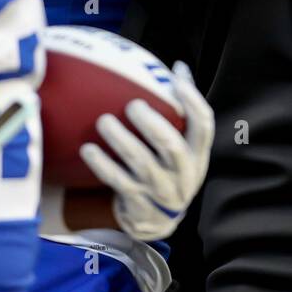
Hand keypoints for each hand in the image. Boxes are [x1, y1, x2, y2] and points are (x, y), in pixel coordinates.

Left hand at [79, 62, 214, 240]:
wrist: (161, 222)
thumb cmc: (171, 170)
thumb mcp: (185, 148)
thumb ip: (182, 113)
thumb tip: (179, 68)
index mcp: (197, 155)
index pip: (204, 125)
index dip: (192, 100)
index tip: (176, 77)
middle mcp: (183, 174)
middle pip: (170, 145)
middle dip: (151, 123)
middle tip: (132, 105)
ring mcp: (160, 191)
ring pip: (141, 162)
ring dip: (121, 140)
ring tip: (103, 121)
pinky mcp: (138, 205)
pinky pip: (117, 182)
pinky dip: (102, 165)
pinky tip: (88, 149)